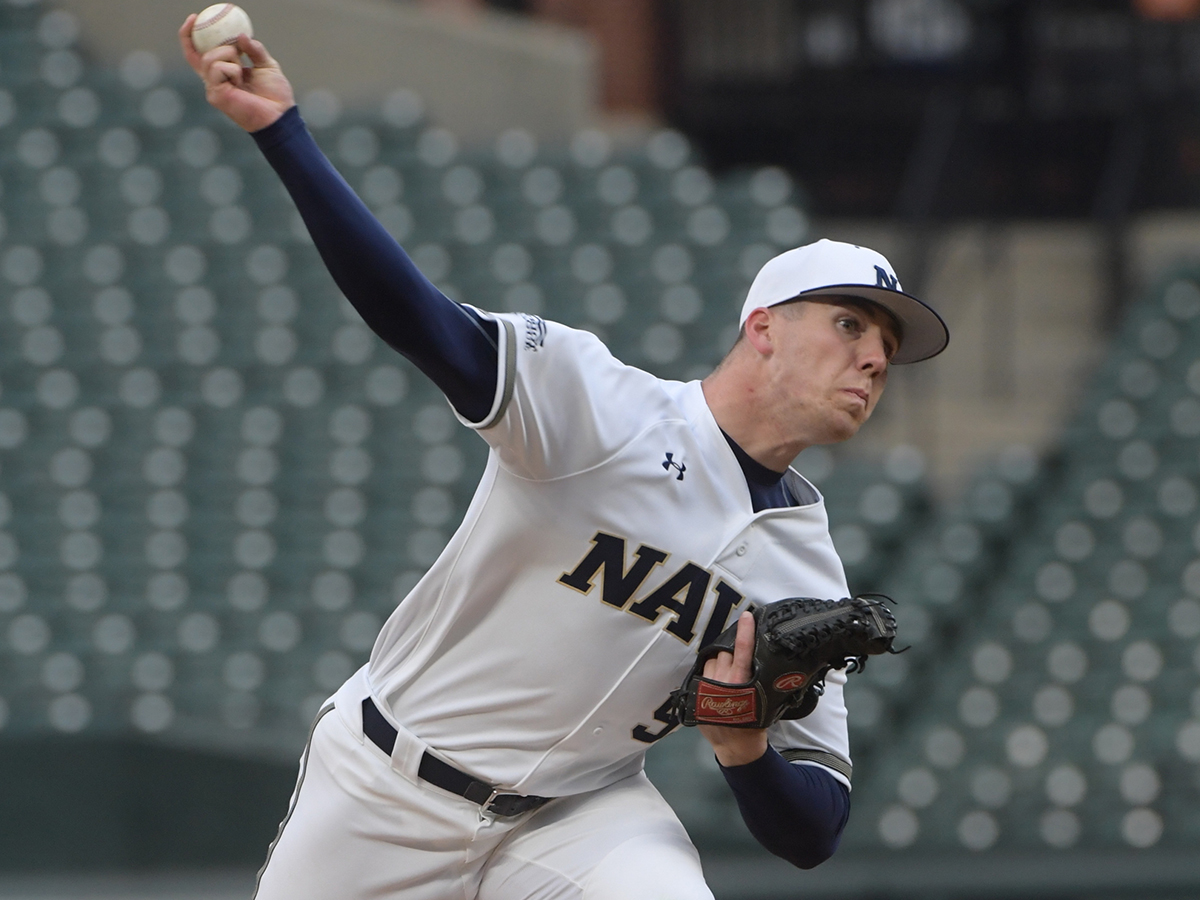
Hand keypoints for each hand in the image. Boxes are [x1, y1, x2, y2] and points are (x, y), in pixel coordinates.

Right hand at [178, 15, 294, 132]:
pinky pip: (217, 68)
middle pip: (199, 54)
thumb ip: (254, 50)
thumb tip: (241, 36)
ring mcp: (212, 88)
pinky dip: (232, 69)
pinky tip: (241, 80)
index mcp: (223, 73)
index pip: (198, 53)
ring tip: (242, 69)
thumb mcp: (267, 65)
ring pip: (210, 58)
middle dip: (219, 45)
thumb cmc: (275, 95)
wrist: (279, 114)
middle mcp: (214, 80)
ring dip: (229, 56)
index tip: (193, 17)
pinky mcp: (214, 95)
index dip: (190, 36)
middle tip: (234, 45)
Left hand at [697, 611, 768, 766]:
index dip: (745, 633)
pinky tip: (717, 679)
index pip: (743, 652)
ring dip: (721, 660)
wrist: (735, 748)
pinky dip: (711, 670)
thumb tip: (766, 661)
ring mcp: (708, 686)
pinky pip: (703, 670)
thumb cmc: (753, 725)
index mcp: (742, 684)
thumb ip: (762, 681)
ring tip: (729, 673)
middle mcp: (723, 682)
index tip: (747, 617)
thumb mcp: (764, 702)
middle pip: (726, 652)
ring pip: (713, 659)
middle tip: (740, 657)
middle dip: (733, 651)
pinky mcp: (698, 692)